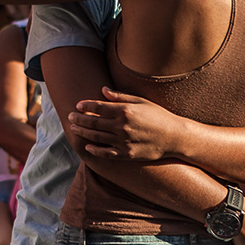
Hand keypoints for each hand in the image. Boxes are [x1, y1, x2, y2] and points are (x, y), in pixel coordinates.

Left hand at [70, 88, 186, 161]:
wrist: (174, 137)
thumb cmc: (159, 116)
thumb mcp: (141, 102)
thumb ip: (120, 97)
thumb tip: (102, 90)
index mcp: (125, 111)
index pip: (99, 107)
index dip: (86, 106)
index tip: (78, 105)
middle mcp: (122, 126)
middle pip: (94, 122)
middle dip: (80, 119)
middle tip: (70, 117)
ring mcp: (124, 141)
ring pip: (97, 138)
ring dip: (83, 133)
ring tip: (74, 129)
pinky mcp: (127, 154)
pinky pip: (106, 153)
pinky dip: (95, 150)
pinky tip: (88, 147)